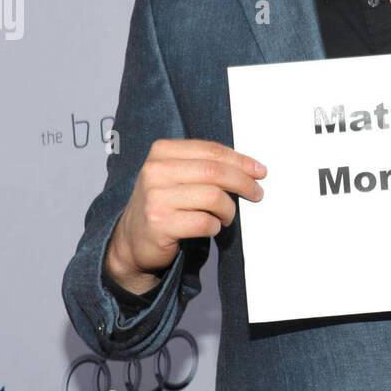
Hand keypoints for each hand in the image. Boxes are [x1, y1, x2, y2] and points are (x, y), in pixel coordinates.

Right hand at [105, 139, 266, 294]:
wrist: (132, 239)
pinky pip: (205, 223)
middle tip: (256, 193)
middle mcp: (156, 171)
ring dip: (228, 210)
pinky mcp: (160, 224)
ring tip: (226, 216)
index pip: (211, 151)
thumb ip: (203, 166)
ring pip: (213, 197)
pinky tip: (210, 228)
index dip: (240, 161)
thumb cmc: (163, 205)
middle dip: (243, 183)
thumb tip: (248, 168)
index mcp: (162, 152)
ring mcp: (156, 198)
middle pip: (215, 172)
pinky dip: (215, 227)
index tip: (259, 171)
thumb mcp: (175, 175)